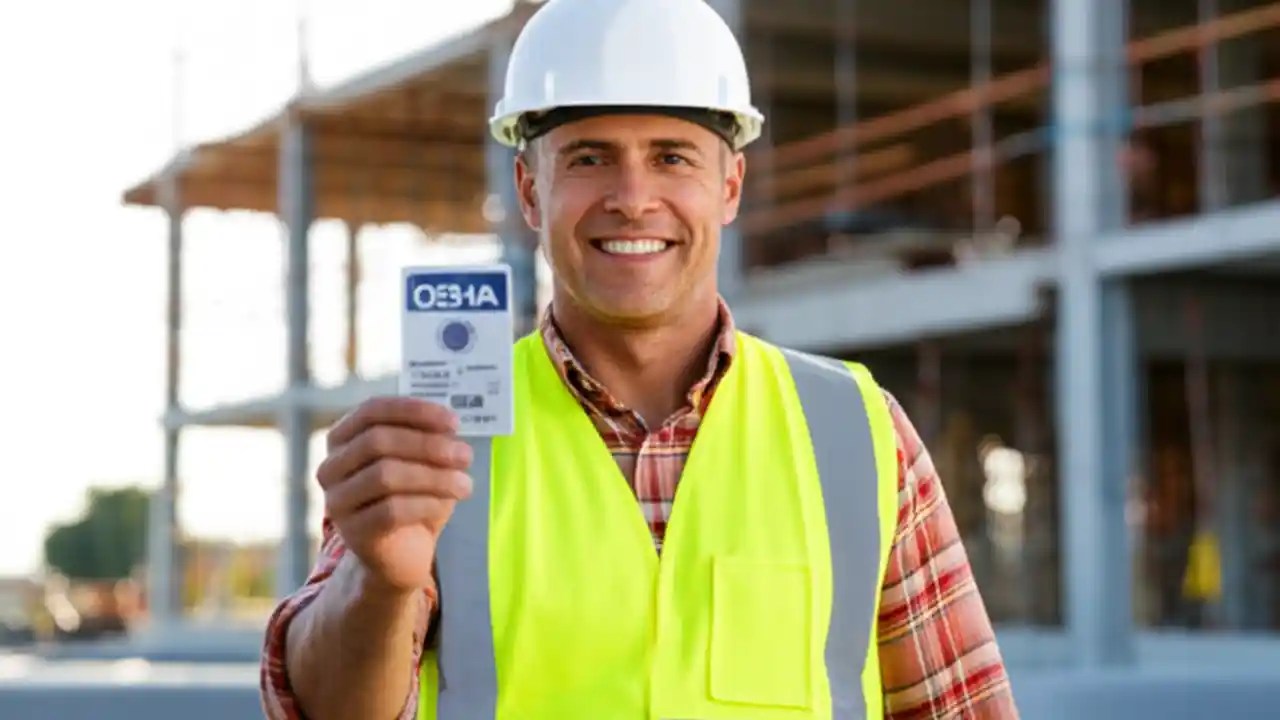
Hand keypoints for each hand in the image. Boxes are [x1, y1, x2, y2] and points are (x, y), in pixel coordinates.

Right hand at [318, 397, 473, 592]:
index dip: (414, 411)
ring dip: (433, 476)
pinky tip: (446, 505)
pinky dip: (425, 503)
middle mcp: (331, 467)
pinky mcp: (352, 533)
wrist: (401, 554)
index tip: (454, 421)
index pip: (372, 411)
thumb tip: (449, 428)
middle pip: (377, 441)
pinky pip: (390, 510)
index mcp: (343, 438)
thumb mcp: (422, 461)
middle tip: (465, 455)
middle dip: (428, 445)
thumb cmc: (411, 497)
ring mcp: (337, 501)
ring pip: (385, 476)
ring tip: (465, 484)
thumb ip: (430, 438)